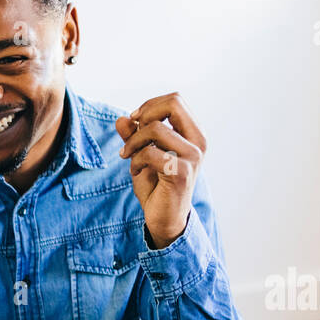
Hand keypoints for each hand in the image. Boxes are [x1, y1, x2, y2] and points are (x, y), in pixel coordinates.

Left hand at [115, 93, 206, 248]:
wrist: (164, 219)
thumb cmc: (156, 187)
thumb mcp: (142, 156)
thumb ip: (134, 136)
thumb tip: (121, 118)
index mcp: (193, 134)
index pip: (175, 100)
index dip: (150, 106)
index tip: (134, 121)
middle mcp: (198, 142)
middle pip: (173, 103)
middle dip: (144, 114)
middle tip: (132, 135)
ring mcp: (192, 157)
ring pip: (156, 128)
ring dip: (134, 143)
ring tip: (129, 159)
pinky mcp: (181, 172)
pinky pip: (150, 153)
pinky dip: (136, 160)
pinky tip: (135, 171)